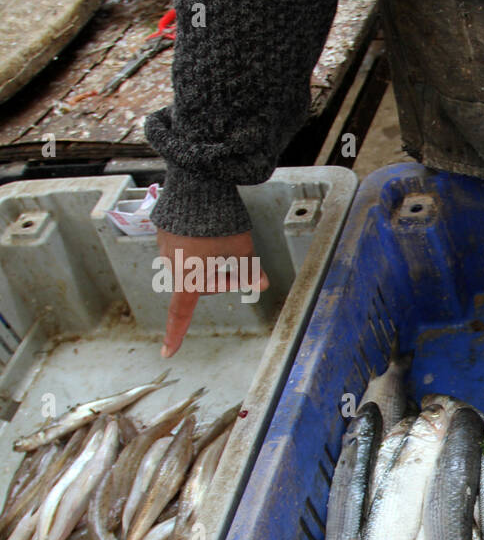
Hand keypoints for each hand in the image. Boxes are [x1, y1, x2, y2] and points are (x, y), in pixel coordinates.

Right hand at [155, 229, 267, 357]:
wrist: (198, 187)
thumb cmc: (221, 225)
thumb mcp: (243, 253)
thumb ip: (251, 272)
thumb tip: (262, 284)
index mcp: (189, 278)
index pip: (181, 314)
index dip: (175, 335)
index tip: (168, 352)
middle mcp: (172, 266)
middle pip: (200, 284)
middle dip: (219, 277)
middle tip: (237, 261)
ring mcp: (165, 247)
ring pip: (193, 265)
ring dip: (209, 260)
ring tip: (223, 240)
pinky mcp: (164, 231)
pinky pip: (185, 247)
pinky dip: (198, 244)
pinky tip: (209, 229)